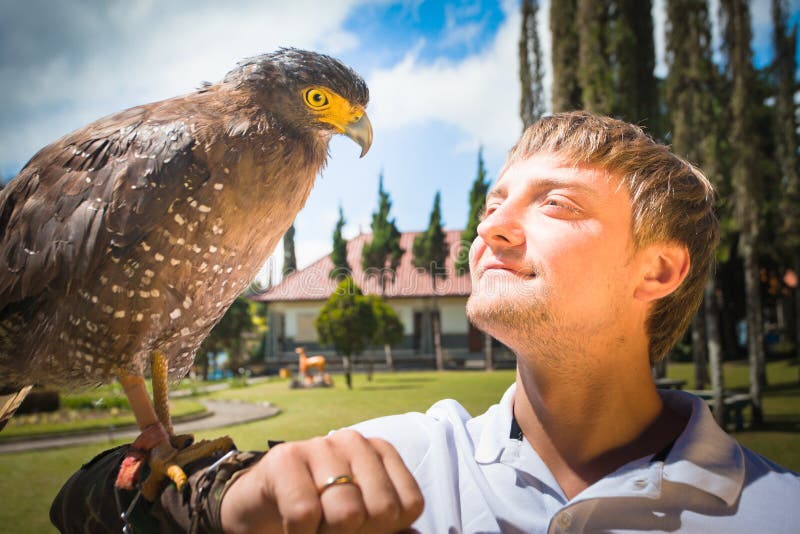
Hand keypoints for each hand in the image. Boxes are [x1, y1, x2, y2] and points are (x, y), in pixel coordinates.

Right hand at [220, 429, 423, 532]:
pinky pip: (305, 513)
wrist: (259, 508)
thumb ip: (391, 527)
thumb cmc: (319, 515)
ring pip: (346, 512)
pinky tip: (293, 526)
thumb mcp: (361, 522)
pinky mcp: (285, 457)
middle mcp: (355, 441)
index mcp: (381, 453)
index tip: (362, 529)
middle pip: (382, 510)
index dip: (387, 530)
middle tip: (333, 530)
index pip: (408, 505)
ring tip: (315, 527)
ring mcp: (320, 445)